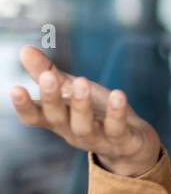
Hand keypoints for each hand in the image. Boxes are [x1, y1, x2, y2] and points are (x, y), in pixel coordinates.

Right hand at [9, 46, 162, 176]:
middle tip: (47, 76)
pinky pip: (117, 129)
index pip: (34, 116)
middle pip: (57, 118)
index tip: (15, 88)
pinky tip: (118, 94)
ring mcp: (97, 139)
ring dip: (81, 104)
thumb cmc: (96, 113)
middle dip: (50, 98)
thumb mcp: (71, 91)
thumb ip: (48, 73)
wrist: (133, 144)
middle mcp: (73, 131)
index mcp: (58, 120)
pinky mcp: (122, 141)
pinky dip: (116, 113)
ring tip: (81, 81)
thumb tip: (24, 49)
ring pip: (84, 126)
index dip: (23, 106)